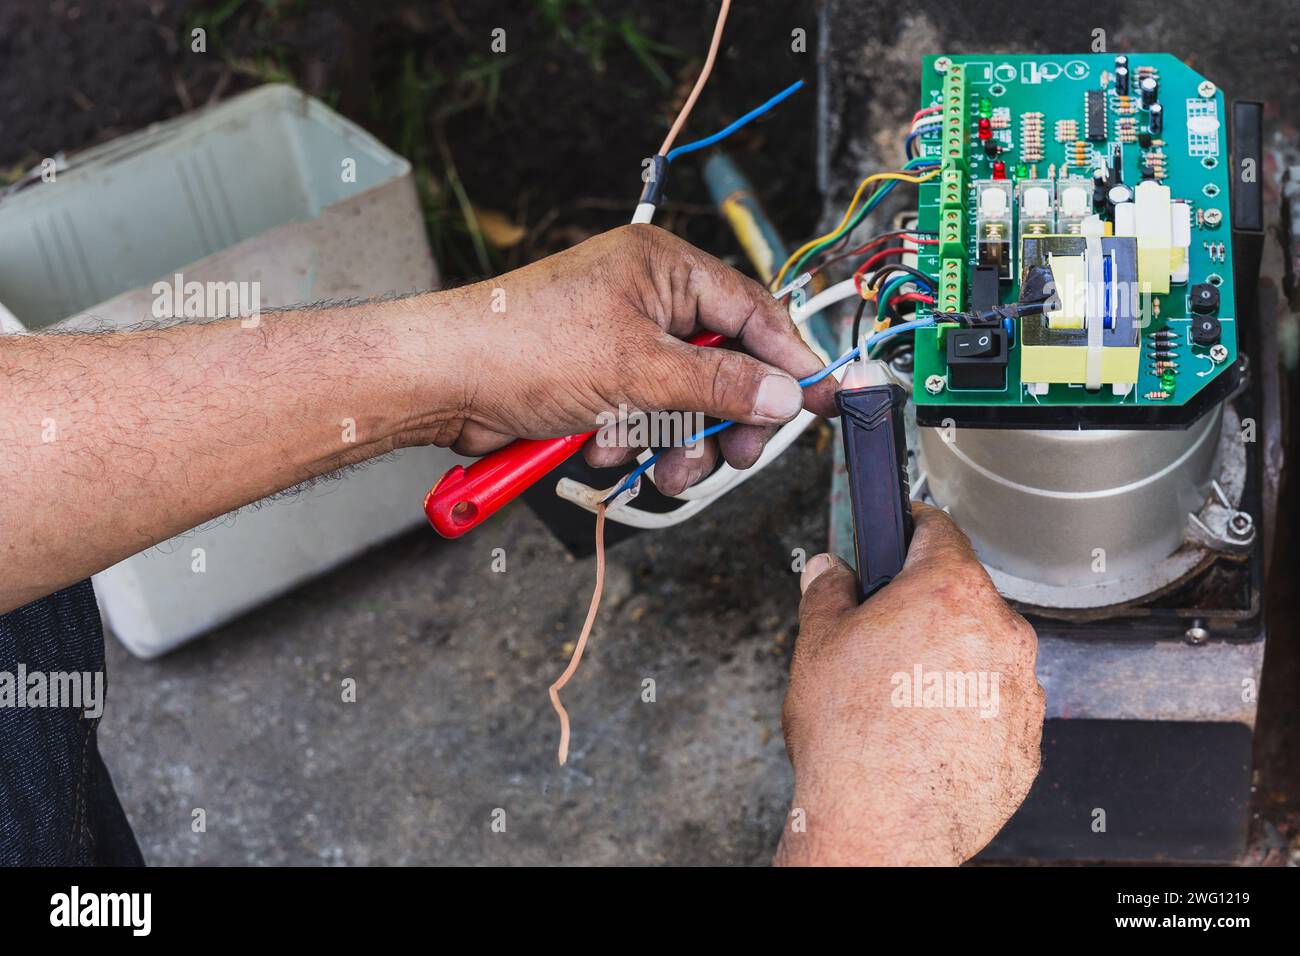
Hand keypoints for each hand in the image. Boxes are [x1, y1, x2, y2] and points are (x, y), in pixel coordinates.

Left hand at [430, 224, 836, 494]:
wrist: (444, 381)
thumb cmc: (522, 344)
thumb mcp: (637, 369)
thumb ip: (720, 384)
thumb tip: (784, 393)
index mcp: (664, 269)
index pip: (754, 312)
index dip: (791, 360)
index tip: (824, 399)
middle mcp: (648, 300)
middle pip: (726, 366)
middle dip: (725, 417)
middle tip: (733, 453)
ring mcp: (623, 343)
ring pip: (686, 404)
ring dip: (673, 440)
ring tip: (652, 459)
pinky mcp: (600, 383)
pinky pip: (646, 420)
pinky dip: (633, 442)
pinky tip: (603, 444)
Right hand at [775, 503, 1044, 865]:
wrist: (880, 825)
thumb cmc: (850, 737)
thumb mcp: (817, 644)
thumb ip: (827, 592)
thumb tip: (829, 570)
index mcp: (949, 592)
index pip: (939, 529)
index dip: (911, 525)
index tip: (900, 530)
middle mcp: (999, 631)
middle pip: (962, 594)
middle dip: (924, 606)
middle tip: (880, 636)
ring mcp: (1021, 688)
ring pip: (982, 650)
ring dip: (949, 658)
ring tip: (899, 695)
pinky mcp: (1027, 738)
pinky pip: (996, 704)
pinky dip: (967, 708)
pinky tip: (924, 731)